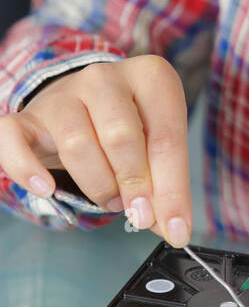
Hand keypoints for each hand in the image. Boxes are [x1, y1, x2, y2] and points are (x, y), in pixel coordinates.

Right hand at [0, 56, 192, 246]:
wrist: (83, 102)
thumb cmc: (130, 125)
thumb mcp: (157, 144)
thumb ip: (166, 184)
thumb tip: (174, 228)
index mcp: (150, 77)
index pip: (166, 136)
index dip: (171, 189)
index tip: (175, 229)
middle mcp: (104, 77)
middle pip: (121, 137)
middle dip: (133, 184)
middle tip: (138, 214)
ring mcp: (63, 94)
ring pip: (77, 143)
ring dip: (97, 184)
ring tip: (111, 200)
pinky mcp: (28, 116)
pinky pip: (15, 140)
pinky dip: (27, 169)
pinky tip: (46, 189)